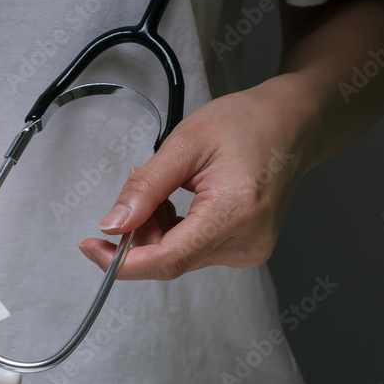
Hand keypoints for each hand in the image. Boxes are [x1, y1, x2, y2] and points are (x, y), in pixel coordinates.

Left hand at [78, 75, 317, 279]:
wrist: (292, 124)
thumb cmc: (246, 123)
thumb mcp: (185, 144)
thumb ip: (145, 189)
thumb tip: (113, 225)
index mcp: (235, 213)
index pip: (168, 259)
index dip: (122, 260)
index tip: (90, 246)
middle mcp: (247, 242)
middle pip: (170, 259)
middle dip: (139, 233)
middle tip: (135, 189)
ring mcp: (250, 250)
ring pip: (179, 256)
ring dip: (156, 230)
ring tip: (164, 187)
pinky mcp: (248, 249)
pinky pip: (194, 250)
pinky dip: (174, 230)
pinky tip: (178, 202)